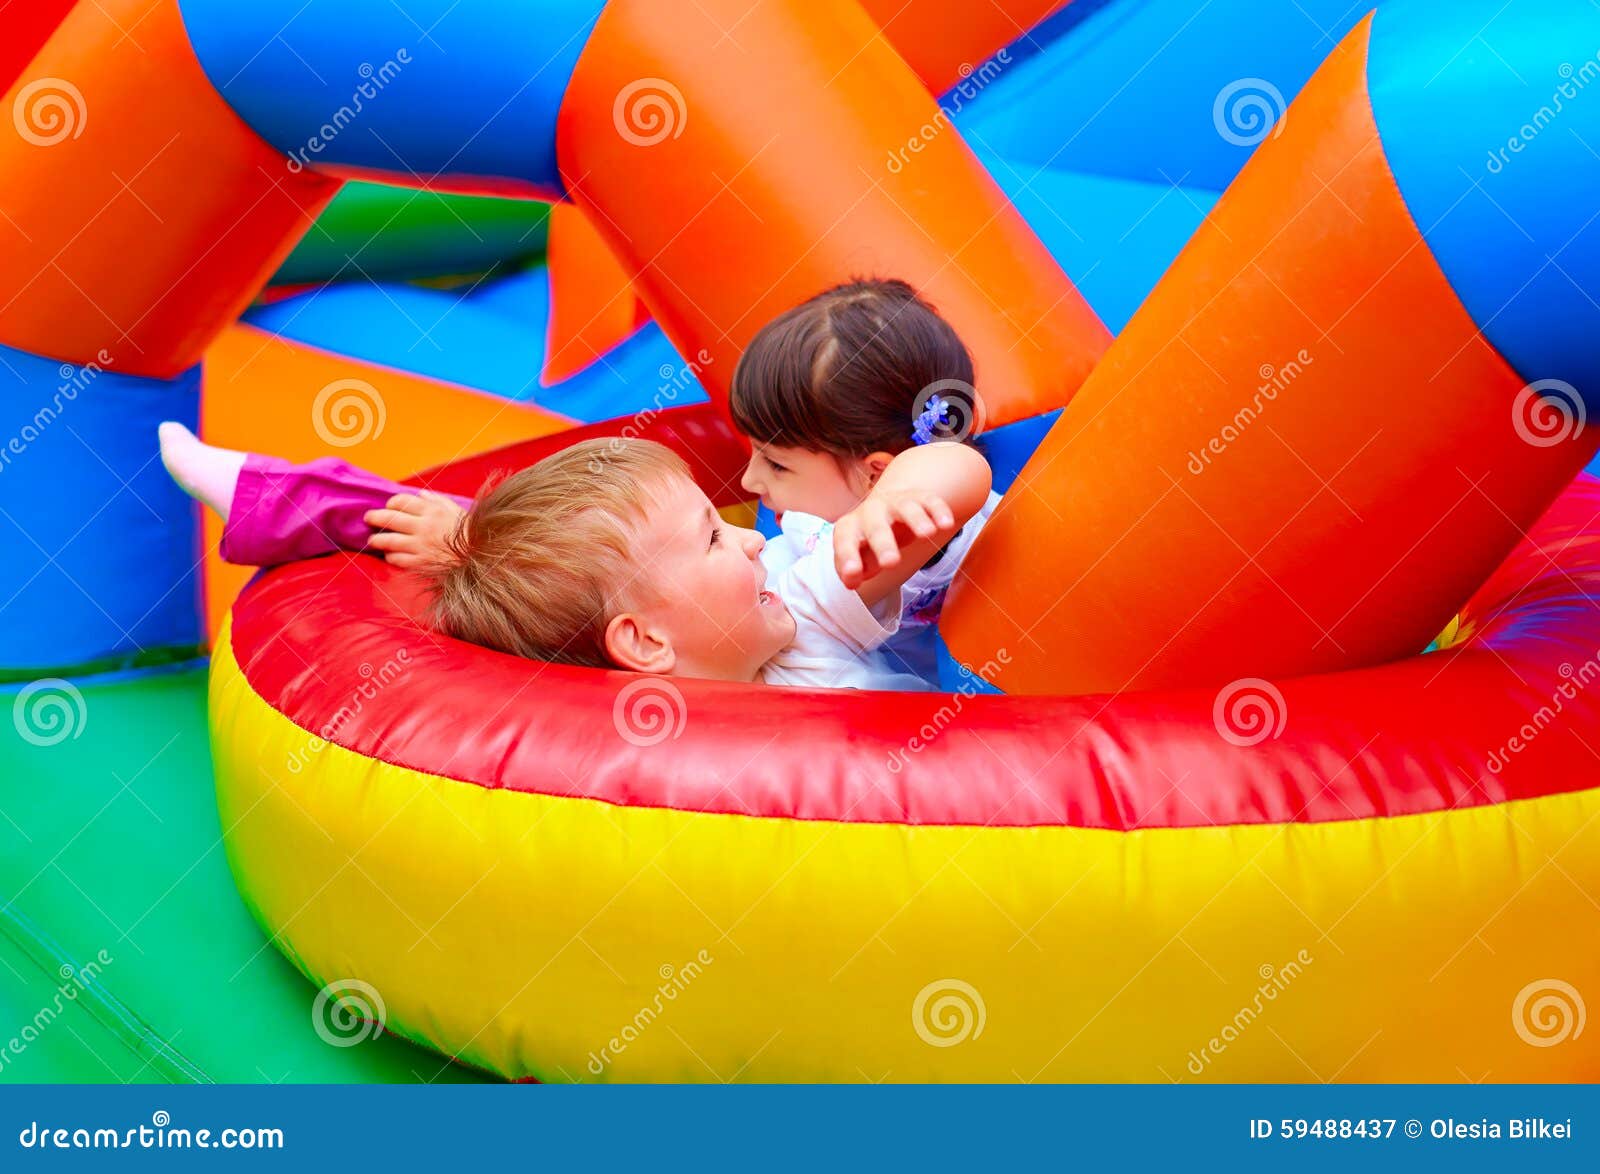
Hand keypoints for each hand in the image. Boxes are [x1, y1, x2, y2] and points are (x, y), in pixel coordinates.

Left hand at [364, 491, 466, 569]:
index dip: (391, 504)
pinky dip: (390, 556)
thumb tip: (420, 493)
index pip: (401, 502)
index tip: (388, 507)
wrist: (481, 557)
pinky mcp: (421, 563)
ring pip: (389, 540)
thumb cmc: (469, 532)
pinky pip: (398, 559)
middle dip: (375, 518)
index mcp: (432, 511)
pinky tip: (389, 555)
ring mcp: (421, 546)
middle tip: (368, 519)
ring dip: (377, 540)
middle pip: (389, 519)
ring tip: (372, 540)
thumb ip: (437, 500)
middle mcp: (424, 526)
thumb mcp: (455, 510)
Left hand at [832, 488, 953, 589]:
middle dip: (883, 544)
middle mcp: (871, 511)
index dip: (847, 557)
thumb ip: (851, 571)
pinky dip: (938, 511)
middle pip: (876, 526)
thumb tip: (851, 581)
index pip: (845, 540)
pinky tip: (946, 524)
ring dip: (916, 519)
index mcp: (850, 527)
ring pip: (905, 508)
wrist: (885, 509)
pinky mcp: (918, 498)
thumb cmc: (868, 541)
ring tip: (926, 533)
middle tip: (891, 562)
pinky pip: (930, 501)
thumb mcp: (857, 557)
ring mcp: (895, 503)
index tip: (853, 573)